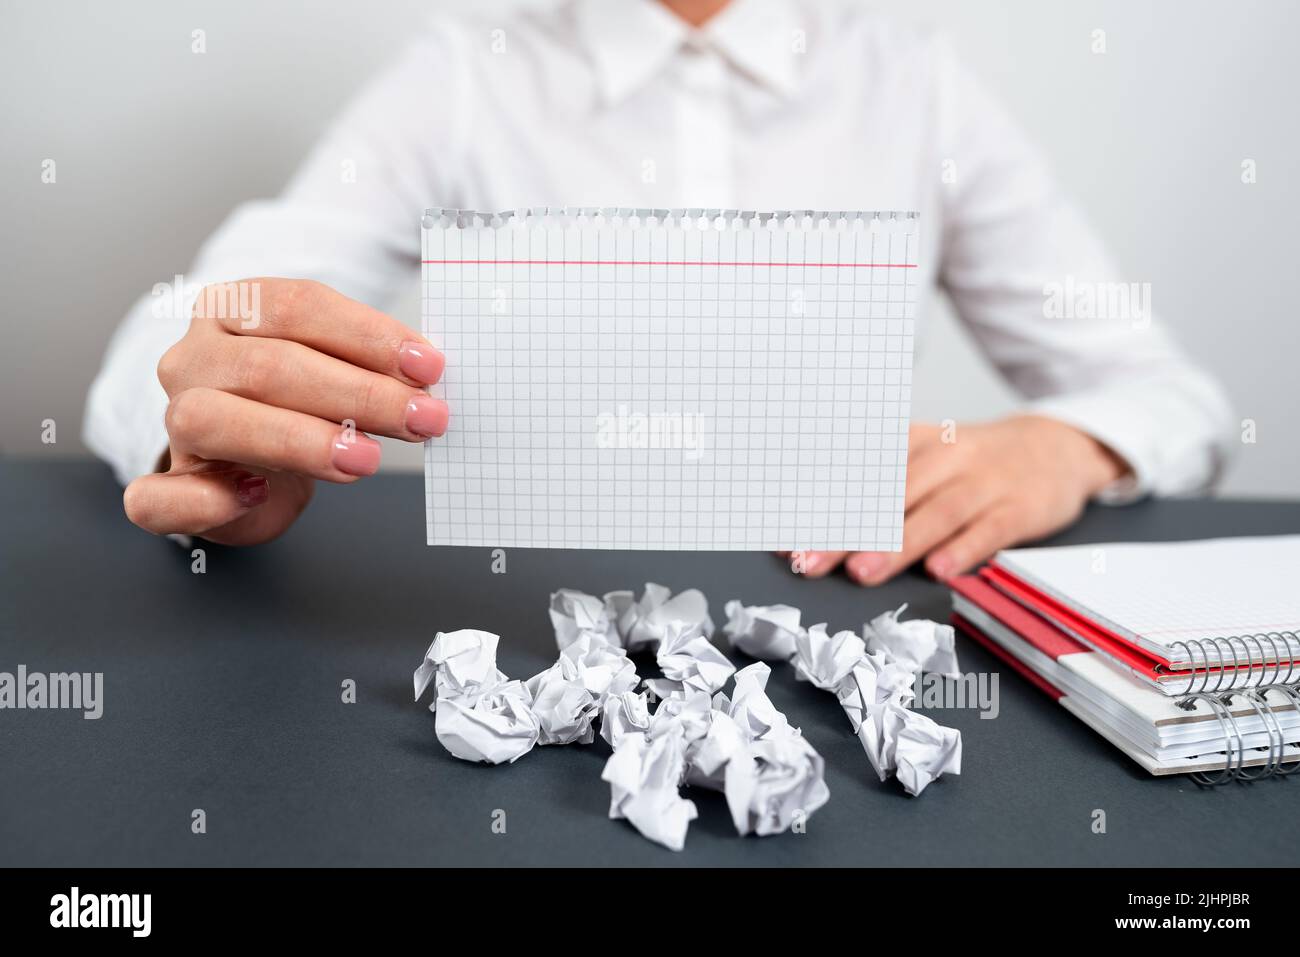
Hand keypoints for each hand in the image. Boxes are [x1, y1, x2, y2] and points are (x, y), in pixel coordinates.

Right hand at [122, 278, 446, 544]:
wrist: (245, 468)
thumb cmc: (296, 407)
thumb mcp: (334, 370)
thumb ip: (369, 366)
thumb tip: (427, 378)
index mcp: (235, 311)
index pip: (299, 306)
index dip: (368, 336)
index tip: (428, 366)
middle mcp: (195, 358)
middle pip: (270, 366)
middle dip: (359, 394)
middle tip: (422, 418)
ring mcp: (173, 420)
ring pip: (215, 419)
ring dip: (300, 440)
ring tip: (366, 458)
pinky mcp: (166, 486)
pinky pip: (159, 496)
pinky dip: (206, 500)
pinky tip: (256, 495)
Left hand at [787, 415, 1126, 584]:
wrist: (1057, 446)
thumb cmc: (974, 464)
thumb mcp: (925, 456)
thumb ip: (877, 485)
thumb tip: (812, 523)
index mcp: (914, 443)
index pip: (861, 474)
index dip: (822, 504)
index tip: (787, 534)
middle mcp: (946, 458)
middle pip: (890, 495)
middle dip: (846, 531)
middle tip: (811, 561)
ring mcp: (984, 482)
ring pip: (937, 513)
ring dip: (898, 544)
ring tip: (864, 572)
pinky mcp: (1020, 508)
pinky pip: (989, 529)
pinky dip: (965, 549)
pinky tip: (941, 570)